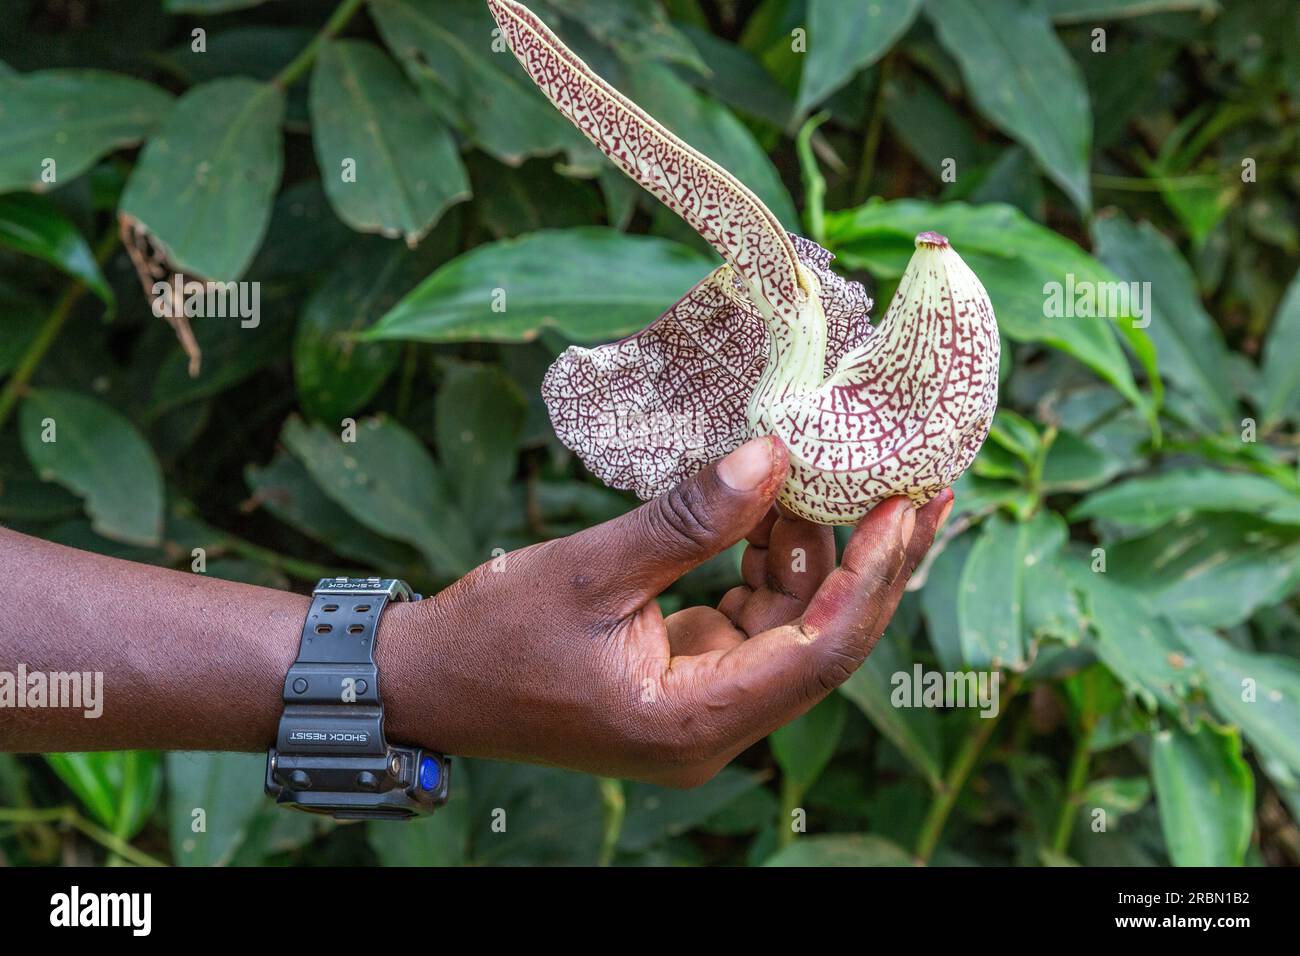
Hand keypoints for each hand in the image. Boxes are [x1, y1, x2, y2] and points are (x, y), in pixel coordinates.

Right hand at [380, 436, 951, 785]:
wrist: (431, 683)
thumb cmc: (496, 635)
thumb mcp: (593, 567)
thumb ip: (691, 519)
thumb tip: (774, 455)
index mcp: (693, 722)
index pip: (817, 650)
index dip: (872, 575)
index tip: (907, 504)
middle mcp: (714, 726)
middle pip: (822, 641)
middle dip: (871, 563)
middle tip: (920, 486)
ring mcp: (704, 705)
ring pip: (792, 625)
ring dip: (814, 552)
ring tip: (840, 472)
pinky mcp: (690, 678)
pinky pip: (754, 618)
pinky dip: (768, 562)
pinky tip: (778, 503)